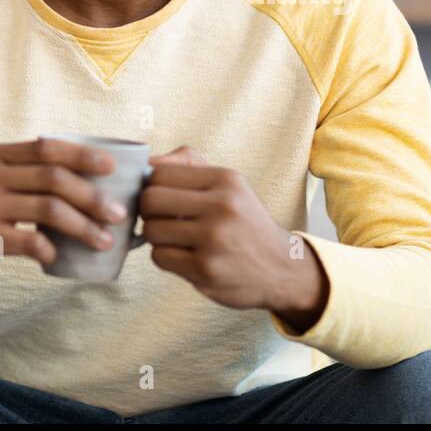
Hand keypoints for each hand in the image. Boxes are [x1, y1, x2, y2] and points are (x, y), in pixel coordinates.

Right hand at [0, 137, 132, 305]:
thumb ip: (23, 174)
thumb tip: (84, 179)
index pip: (47, 147)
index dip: (83, 155)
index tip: (112, 167)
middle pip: (54, 179)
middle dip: (92, 196)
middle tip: (119, 213)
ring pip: (48, 210)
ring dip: (83, 226)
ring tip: (104, 239)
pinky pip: (28, 242)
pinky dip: (50, 250)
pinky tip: (57, 258)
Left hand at [140, 146, 328, 327]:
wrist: (282, 268)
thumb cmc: (246, 223)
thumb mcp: (229, 185)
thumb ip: (189, 165)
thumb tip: (147, 161)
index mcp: (226, 179)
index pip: (161, 172)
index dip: (151, 185)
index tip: (160, 196)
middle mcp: (222, 206)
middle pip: (150, 199)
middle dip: (148, 211)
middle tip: (161, 218)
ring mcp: (213, 240)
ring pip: (151, 230)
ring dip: (156, 237)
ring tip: (175, 238)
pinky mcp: (205, 269)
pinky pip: (159, 257)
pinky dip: (165, 257)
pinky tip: (185, 256)